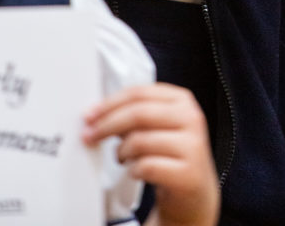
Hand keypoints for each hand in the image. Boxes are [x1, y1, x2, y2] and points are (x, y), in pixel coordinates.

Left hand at [83, 83, 219, 225]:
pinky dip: (133, 170)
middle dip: (107, 125)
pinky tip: (135, 171)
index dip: (110, 103)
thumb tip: (100, 115)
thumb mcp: (158, 127)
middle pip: (138, 113)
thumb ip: (136, 115)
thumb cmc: (171, 156)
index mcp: (181, 100)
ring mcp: (192, 146)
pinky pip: (147, 166)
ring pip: (140, 140)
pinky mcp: (188, 174)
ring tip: (121, 157)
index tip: (91, 115)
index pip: (139, 92)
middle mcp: (190, 118)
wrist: (194, 192)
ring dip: (121, 151)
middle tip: (90, 136)